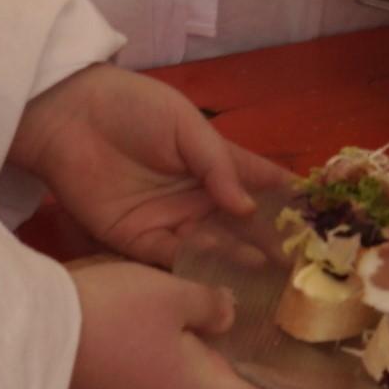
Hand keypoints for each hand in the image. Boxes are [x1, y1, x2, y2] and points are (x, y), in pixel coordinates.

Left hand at [9, 64, 285, 267]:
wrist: (69, 118)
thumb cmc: (133, 108)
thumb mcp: (184, 126)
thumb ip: (218, 165)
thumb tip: (248, 208)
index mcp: (211, 162)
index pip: (257, 183)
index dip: (286, 200)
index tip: (319, 220)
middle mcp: (196, 197)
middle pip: (240, 225)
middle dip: (270, 241)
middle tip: (301, 265)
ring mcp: (169, 221)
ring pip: (214, 248)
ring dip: (240, 260)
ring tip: (271, 276)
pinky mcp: (138, 240)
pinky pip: (175, 262)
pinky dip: (200, 271)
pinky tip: (225, 280)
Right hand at [62, 260, 306, 388]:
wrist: (32, 332)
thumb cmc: (112, 314)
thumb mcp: (170, 294)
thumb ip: (209, 304)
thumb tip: (228, 316)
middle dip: (258, 372)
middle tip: (290, 347)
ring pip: (194, 376)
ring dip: (221, 356)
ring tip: (246, 326)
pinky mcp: (118, 383)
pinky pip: (166, 367)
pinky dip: (189, 348)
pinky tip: (192, 320)